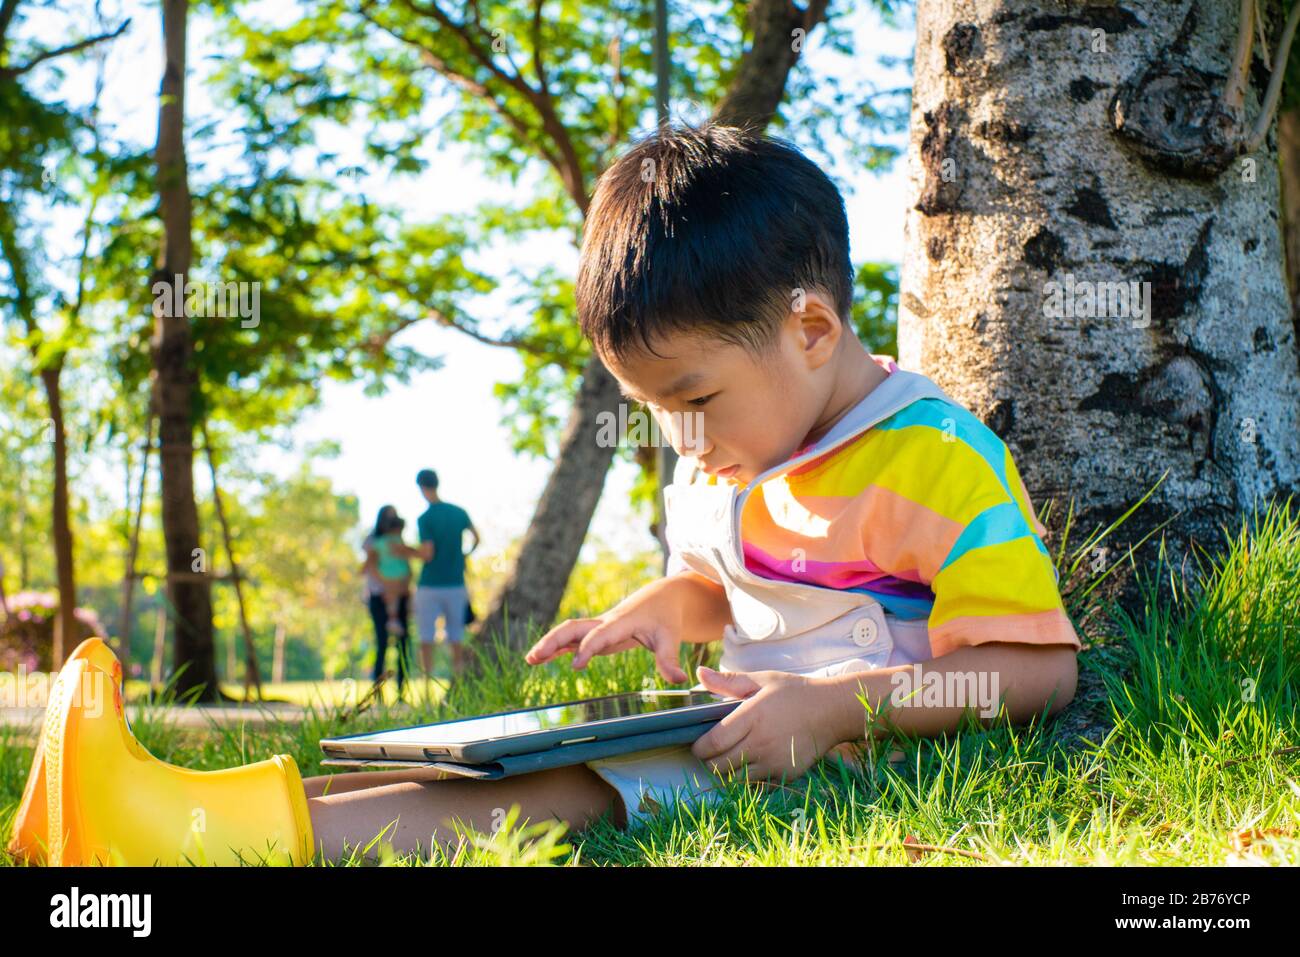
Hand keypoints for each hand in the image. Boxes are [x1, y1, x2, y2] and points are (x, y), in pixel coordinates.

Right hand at [524, 606, 688, 682]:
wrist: (661, 598)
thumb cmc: (665, 619)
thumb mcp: (670, 637)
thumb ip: (669, 659)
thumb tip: (680, 680)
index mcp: (621, 623)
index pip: (600, 635)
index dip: (588, 648)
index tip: (576, 666)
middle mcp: (605, 623)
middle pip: (574, 628)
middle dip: (554, 640)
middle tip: (535, 657)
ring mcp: (598, 628)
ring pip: (568, 632)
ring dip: (549, 644)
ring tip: (529, 660)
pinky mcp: (596, 634)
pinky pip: (571, 640)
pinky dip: (555, 648)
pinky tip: (539, 659)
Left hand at [690, 667, 839, 783]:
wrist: (832, 711)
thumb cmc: (793, 692)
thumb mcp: (762, 680)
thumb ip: (729, 681)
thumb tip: (699, 673)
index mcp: (753, 716)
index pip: (714, 742)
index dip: (700, 747)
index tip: (698, 744)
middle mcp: (762, 742)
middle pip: (720, 765)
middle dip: (709, 762)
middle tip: (711, 753)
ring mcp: (774, 761)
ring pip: (735, 779)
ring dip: (727, 772)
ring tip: (729, 759)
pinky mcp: (785, 774)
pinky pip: (756, 786)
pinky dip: (748, 779)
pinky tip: (750, 764)